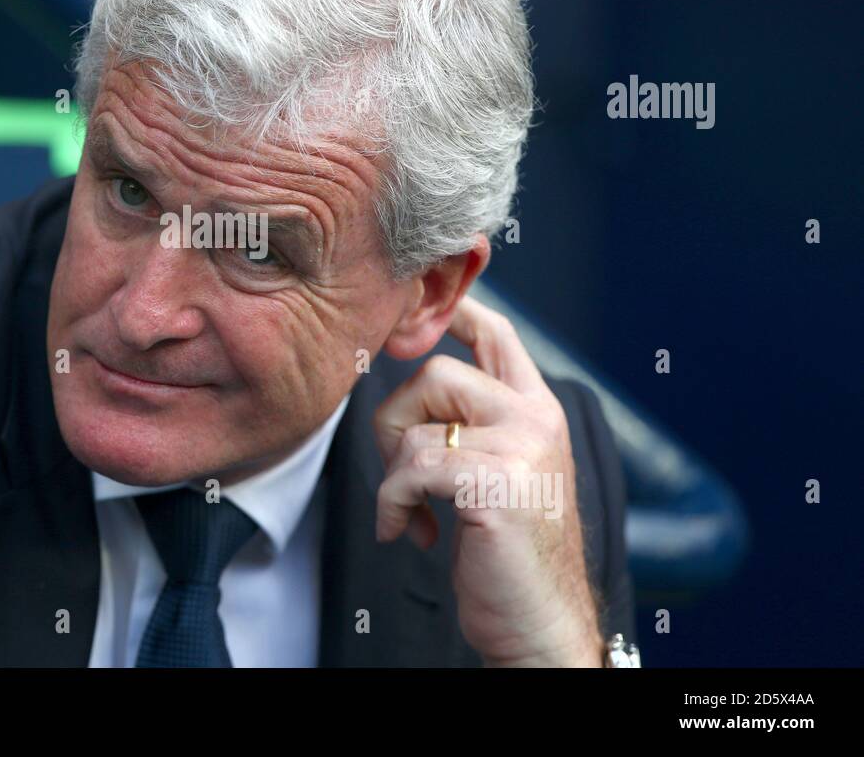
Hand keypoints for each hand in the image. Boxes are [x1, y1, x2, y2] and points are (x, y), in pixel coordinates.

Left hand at [373, 295, 602, 666]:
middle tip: (401, 473)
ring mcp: (520, 450)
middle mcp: (535, 420)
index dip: (455, 311)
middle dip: (395, 421)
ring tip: (413, 514)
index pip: (497, 335)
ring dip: (393, 478)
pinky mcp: (495, 486)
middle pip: (434, 373)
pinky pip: (410, 471)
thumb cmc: (509, 552)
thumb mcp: (501, 472)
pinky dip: (393, 505)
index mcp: (538, 411)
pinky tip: (412, 533)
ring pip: (416, 427)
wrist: (539, 622)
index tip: (417, 309)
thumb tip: (410, 384)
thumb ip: (474, 425)